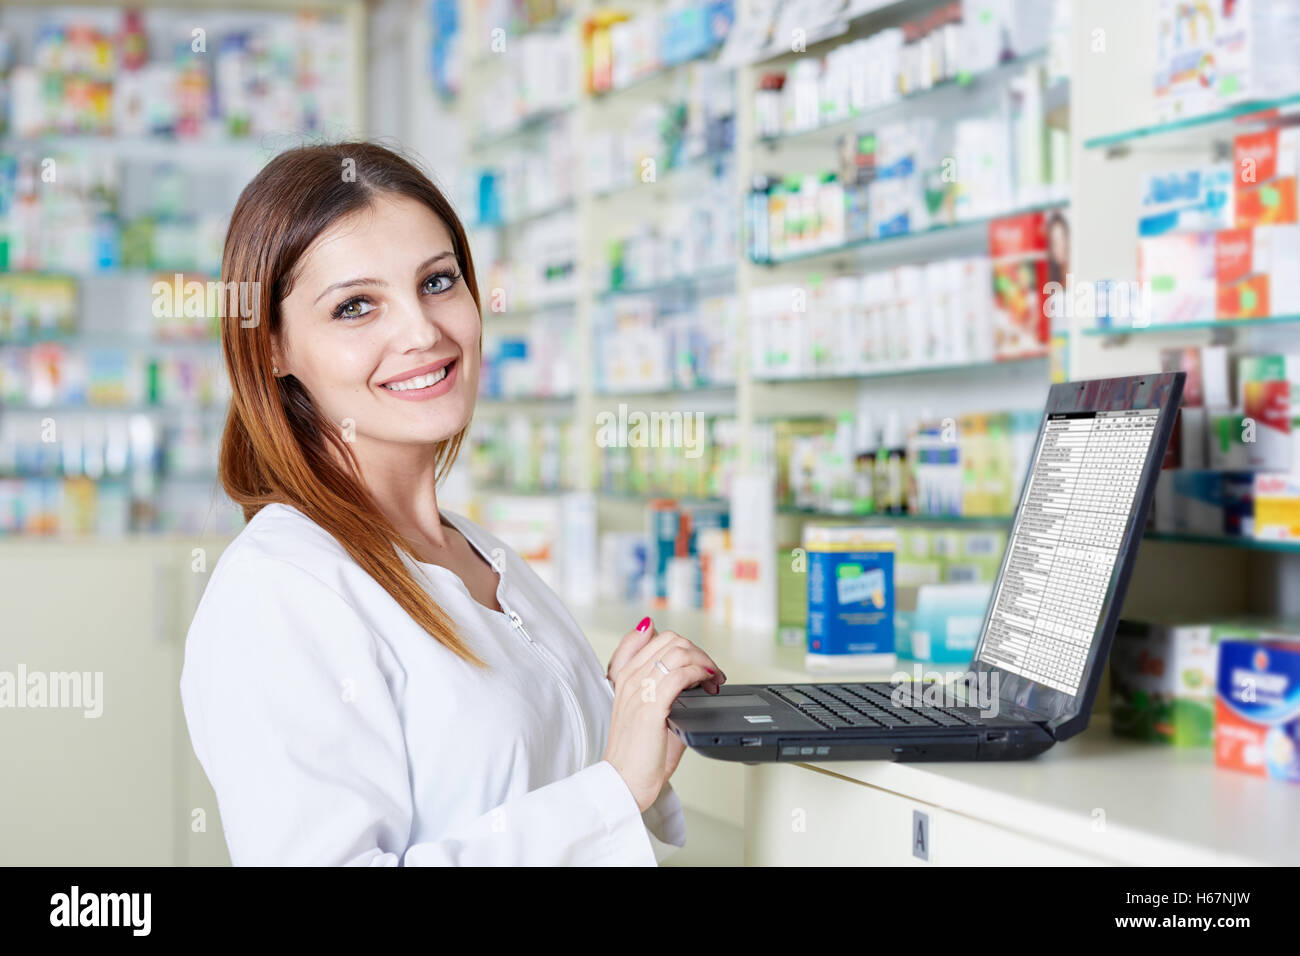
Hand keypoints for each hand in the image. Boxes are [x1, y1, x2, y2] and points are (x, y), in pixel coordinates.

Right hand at [603, 629, 725, 812]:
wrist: (624, 781)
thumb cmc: (639, 753)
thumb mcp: (651, 711)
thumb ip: (668, 689)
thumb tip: (695, 678)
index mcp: (626, 676)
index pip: (656, 637)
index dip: (685, 646)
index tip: (699, 663)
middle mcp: (630, 679)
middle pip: (671, 640)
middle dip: (699, 652)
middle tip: (712, 673)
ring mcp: (639, 691)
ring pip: (678, 652)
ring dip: (704, 662)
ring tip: (713, 680)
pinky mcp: (650, 707)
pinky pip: (680, 674)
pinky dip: (700, 673)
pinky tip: (707, 685)